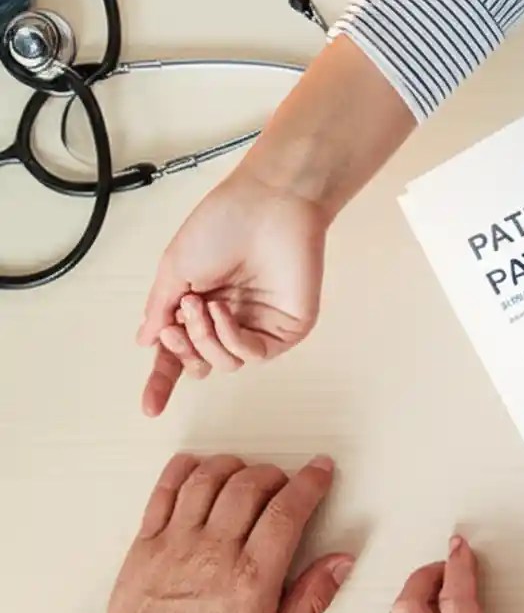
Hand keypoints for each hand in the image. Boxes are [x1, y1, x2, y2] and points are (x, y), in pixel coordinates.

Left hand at [85, 453, 351, 612]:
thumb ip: (310, 599)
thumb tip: (338, 564)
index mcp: (250, 579)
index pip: (287, 511)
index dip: (309, 482)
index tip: (319, 471)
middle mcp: (212, 555)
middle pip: (249, 486)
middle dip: (275, 473)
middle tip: (285, 482)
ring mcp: (175, 546)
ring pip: (207, 479)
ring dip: (233, 466)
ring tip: (246, 475)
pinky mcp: (145, 545)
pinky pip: (164, 491)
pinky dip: (184, 470)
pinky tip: (199, 469)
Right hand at [137, 171, 327, 416]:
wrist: (268, 204)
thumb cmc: (222, 225)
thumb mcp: (175, 269)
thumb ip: (160, 308)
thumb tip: (145, 342)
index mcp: (202, 305)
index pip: (181, 352)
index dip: (164, 380)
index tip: (150, 408)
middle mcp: (232, 319)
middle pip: (202, 362)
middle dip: (182, 348)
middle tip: (176, 319)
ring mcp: (261, 325)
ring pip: (226, 363)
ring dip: (204, 339)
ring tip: (200, 304)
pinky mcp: (288, 328)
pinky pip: (253, 354)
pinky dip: (230, 338)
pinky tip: (222, 312)